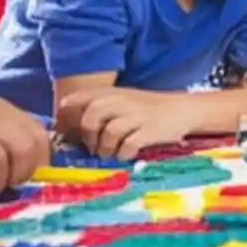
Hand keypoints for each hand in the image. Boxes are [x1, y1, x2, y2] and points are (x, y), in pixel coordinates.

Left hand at [60, 88, 196, 159]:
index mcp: (111, 92)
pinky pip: (128, 145)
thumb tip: (66, 131)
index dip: (65, 117)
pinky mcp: (149, 131)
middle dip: (88, 136)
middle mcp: (122, 100)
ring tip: (110, 153)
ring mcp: (136, 115)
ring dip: (105, 148)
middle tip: (93, 147)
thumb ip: (97, 110)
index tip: (64, 132)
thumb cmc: (147, 109)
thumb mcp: (121, 101)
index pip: (77, 99)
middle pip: (91, 116)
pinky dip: (123, 154)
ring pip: (109, 132)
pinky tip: (126, 154)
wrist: (182, 109)